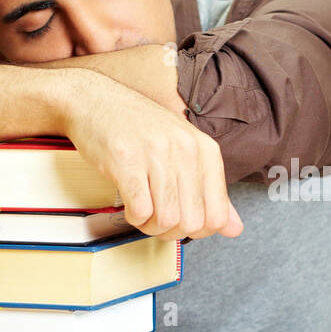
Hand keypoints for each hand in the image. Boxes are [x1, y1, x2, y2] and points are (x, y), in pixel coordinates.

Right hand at [60, 74, 242, 241]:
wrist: (96, 100)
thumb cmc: (140, 128)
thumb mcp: (183, 152)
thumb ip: (210, 192)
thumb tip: (234, 228)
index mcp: (205, 149)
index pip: (218, 214)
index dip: (200, 231)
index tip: (183, 224)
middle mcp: (185, 149)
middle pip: (192, 222)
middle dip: (173, 231)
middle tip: (158, 220)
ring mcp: (156, 153)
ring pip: (167, 219)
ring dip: (151, 226)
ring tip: (143, 213)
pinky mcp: (126, 161)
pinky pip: (140, 210)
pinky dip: (135, 218)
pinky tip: (131, 206)